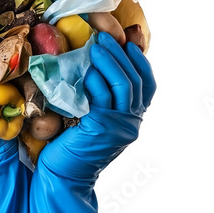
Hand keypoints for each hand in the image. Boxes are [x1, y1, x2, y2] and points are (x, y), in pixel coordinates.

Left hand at [37, 32, 154, 180]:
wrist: (64, 175)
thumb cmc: (76, 144)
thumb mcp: (98, 118)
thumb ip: (106, 98)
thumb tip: (102, 65)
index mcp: (134, 119)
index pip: (148, 86)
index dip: (141, 62)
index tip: (129, 43)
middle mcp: (132, 122)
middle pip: (136, 80)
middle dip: (121, 54)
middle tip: (105, 37)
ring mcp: (119, 125)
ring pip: (123, 84)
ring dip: (110, 61)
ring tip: (96, 46)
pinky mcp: (102, 127)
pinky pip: (102, 96)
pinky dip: (96, 79)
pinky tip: (87, 70)